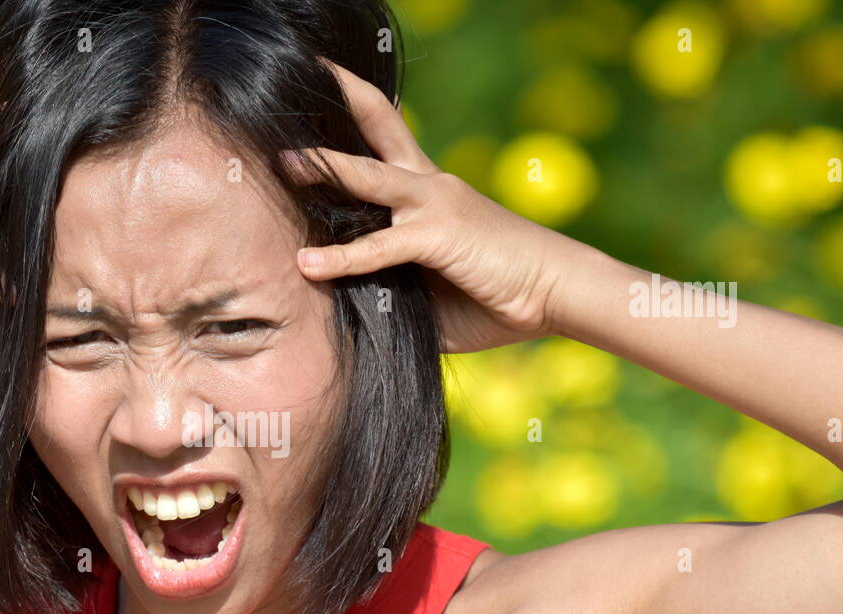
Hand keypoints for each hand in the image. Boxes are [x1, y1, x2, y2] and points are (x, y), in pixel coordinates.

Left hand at [284, 61, 590, 352]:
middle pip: (380, 126)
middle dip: (343, 98)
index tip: (325, 92)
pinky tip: (308, 265)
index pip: (388, 139)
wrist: (559, 292)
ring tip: (283, 163)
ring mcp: (434, 205)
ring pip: (369, 176)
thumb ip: (393, 286)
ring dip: (325, 167)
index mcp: (430, 192)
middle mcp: (430, 186)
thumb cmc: (499, 295)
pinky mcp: (438, 235)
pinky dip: (343, 258)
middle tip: (308, 75)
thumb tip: (352, 308)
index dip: (359, 111)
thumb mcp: (433, 289)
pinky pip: (380, 246)